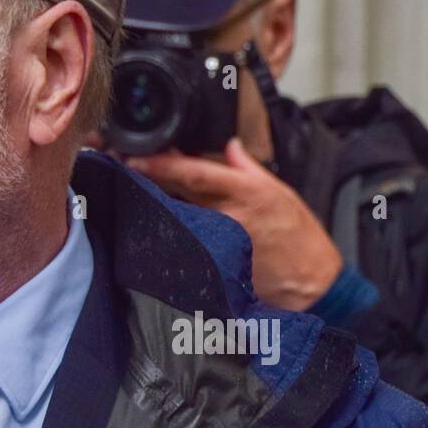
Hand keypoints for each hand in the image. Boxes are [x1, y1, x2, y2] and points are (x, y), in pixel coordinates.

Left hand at [123, 138, 342, 310]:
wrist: (309, 282)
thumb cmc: (298, 236)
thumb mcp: (279, 191)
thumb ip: (247, 167)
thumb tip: (228, 145)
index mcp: (246, 192)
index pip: (196, 174)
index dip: (162, 165)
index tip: (135, 157)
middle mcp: (226, 216)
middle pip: (175, 192)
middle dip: (145, 176)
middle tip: (117, 162)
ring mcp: (216, 242)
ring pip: (173, 215)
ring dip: (150, 200)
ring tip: (127, 184)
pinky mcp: (210, 262)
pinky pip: (181, 240)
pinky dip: (165, 227)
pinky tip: (146, 219)